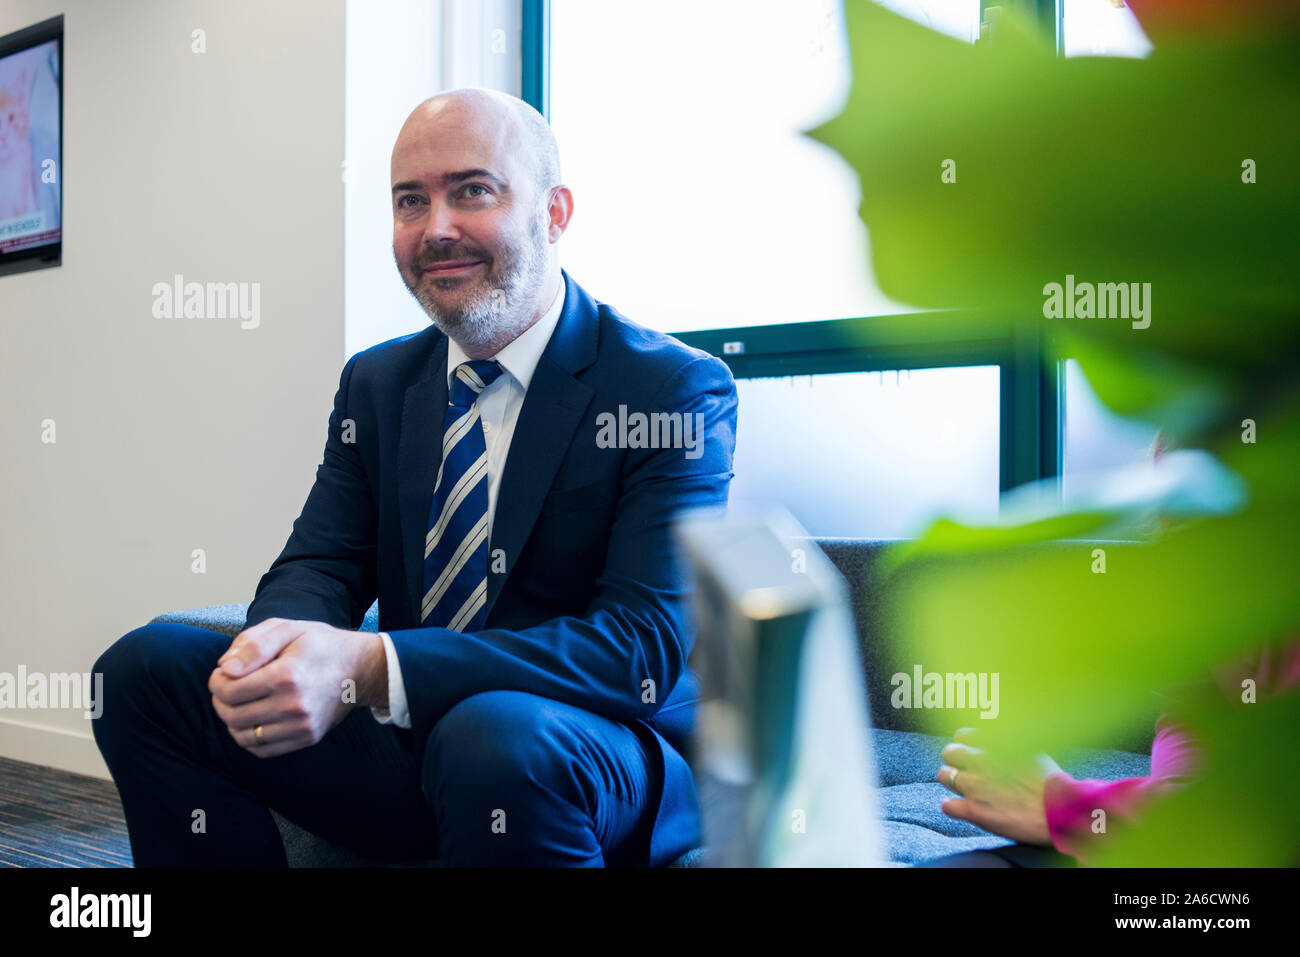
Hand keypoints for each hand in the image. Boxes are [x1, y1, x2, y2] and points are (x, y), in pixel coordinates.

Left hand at [208, 618, 385, 757]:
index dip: (216, 682)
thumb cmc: (320, 644)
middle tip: (226, 688)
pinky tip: (255, 719)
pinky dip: (249, 738)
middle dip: (220, 701)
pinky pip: (262, 750)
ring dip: (232, 722)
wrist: (359, 669)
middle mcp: (294, 705)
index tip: (222, 673)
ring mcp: (302, 725)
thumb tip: (225, 669)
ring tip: (239, 704)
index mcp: (286, 675)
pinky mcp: (307, 737)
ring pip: (243, 737)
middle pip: (232, 716)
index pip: (229, 691)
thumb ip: (253, 644)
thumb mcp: (288, 628)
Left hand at [936, 727, 1060, 845]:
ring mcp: (975, 786)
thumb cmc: (1051, 783)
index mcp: (995, 745)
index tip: (970, 753)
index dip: (964, 745)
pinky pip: (947, 805)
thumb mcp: (1032, 750)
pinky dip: (953, 807)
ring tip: (967, 790)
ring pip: (944, 776)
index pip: (962, 735)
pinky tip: (964, 809)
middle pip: (949, 753)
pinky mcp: (974, 810)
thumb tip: (999, 740)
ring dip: (953, 782)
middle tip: (966, 772)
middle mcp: (980, 761)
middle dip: (955, 761)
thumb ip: (1010, 744)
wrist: (1060, 813)